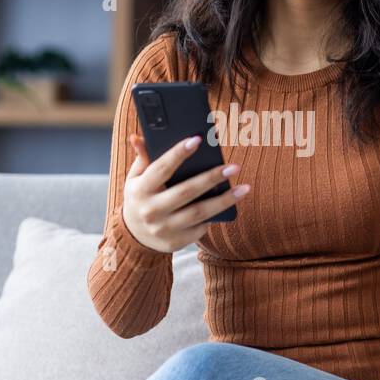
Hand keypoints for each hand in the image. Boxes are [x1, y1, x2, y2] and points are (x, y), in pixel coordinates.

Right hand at [121, 132, 250, 251]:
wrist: (134, 237)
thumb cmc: (140, 198)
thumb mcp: (135, 178)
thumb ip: (142, 158)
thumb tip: (138, 137)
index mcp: (140, 190)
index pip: (161, 169)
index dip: (178, 153)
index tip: (197, 140)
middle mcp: (151, 211)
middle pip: (186, 191)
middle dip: (212, 178)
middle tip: (234, 167)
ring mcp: (163, 229)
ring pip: (199, 212)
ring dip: (224, 200)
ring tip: (244, 188)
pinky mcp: (176, 242)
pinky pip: (200, 227)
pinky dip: (215, 215)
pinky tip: (229, 203)